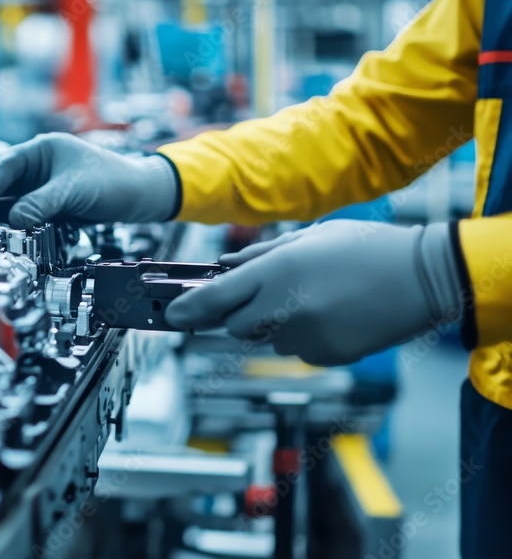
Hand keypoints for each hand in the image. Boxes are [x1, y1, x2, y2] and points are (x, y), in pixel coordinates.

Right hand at [0, 133, 178, 228]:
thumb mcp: (74, 191)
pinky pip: (30, 213)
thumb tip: (14, 220)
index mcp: (43, 149)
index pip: (7, 165)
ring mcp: (46, 186)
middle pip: (7, 184)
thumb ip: (42, 204)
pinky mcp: (54, 204)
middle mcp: (41, 166)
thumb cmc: (114, 181)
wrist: (142, 197)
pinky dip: (22, 223)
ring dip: (6, 216)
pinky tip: (14, 234)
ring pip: (17, 201)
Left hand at [165, 220, 464, 365]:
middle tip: (260, 297)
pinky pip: (297, 350)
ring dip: (274, 323)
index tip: (170, 315)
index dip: (185, 309)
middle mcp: (283, 308)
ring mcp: (304, 337)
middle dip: (235, 315)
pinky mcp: (324, 356)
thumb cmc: (366, 249)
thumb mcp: (309, 238)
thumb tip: (224, 265)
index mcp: (276, 272)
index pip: (213, 298)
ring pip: (266, 339)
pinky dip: (303, 336)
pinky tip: (331, 314)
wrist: (423, 279)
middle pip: (232, 326)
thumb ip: (260, 254)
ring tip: (313, 298)